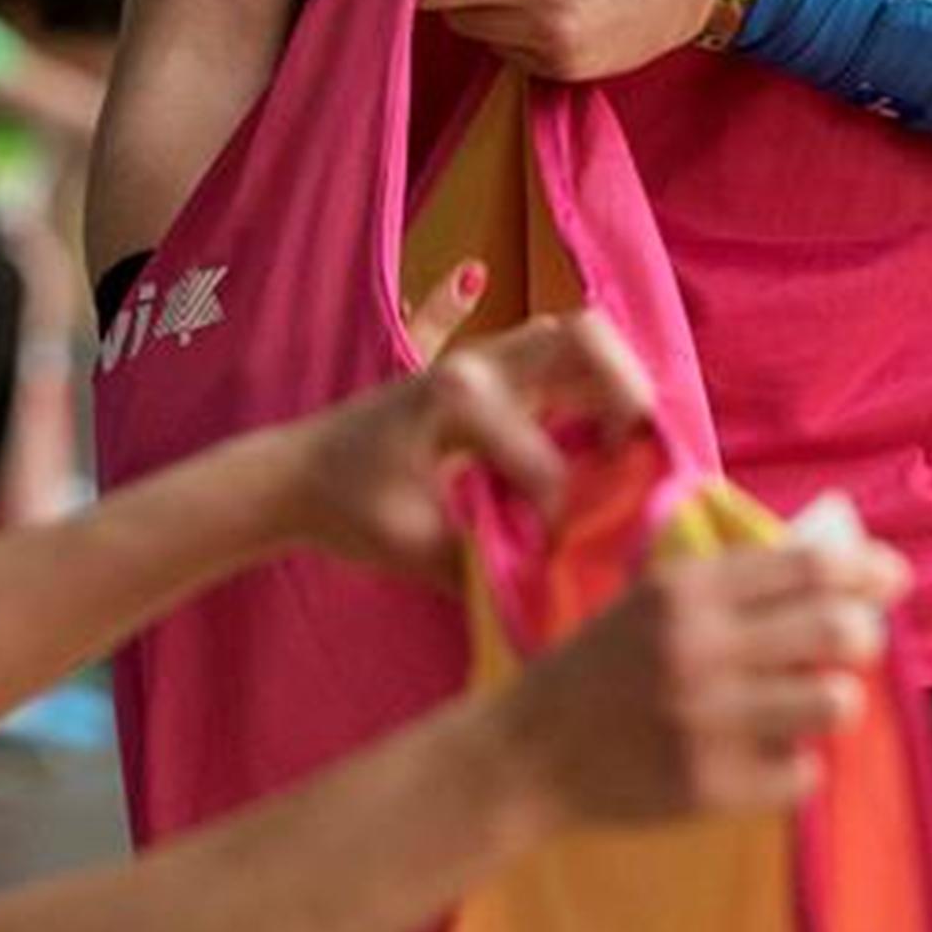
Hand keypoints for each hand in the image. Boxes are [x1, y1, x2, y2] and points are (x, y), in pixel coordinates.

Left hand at [277, 261, 655, 585]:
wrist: (298, 471)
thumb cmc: (348, 506)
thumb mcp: (410, 548)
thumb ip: (482, 566)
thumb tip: (553, 593)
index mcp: (455, 401)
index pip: (542, 454)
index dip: (556, 509)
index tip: (548, 543)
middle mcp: (478, 364)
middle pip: (584, 338)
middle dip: (626, 394)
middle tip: (633, 455)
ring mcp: (488, 360)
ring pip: (581, 339)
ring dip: (617, 385)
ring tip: (624, 449)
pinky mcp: (493, 371)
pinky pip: (564, 359)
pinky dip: (597, 389)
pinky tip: (603, 442)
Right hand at [497, 541, 912, 823]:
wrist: (524, 755)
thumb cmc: (597, 669)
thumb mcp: (650, 602)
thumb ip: (734, 585)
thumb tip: (848, 569)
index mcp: (683, 590)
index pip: (812, 565)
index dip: (868, 570)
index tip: (889, 580)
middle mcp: (697, 649)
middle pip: (839, 629)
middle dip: (863, 636)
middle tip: (851, 647)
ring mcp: (705, 722)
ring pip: (835, 702)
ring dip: (832, 701)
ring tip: (805, 705)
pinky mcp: (710, 788)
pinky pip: (802, 774)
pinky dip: (791, 768)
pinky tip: (758, 758)